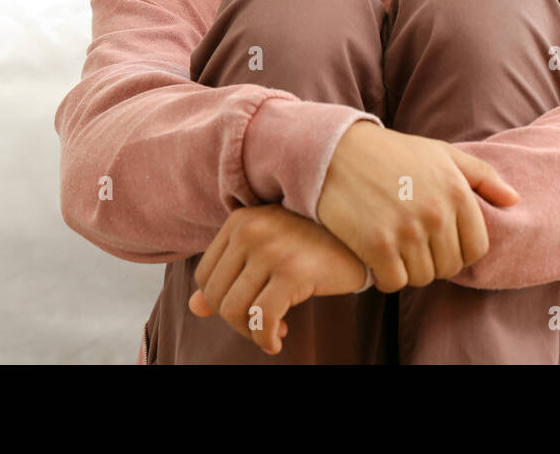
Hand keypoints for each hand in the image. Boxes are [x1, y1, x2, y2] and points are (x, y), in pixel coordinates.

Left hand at [188, 203, 367, 354]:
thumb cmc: (315, 246)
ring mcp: (272, 249)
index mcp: (240, 220)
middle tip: (263, 326)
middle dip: (236, 322)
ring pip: (235, 310)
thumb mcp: (268, 252)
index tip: (248, 311)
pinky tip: (280, 339)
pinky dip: (266, 339)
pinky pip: (263, 319)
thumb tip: (194, 307)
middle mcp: (251, 230)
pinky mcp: (293, 272)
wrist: (365, 241)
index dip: (220, 303)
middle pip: (217, 296)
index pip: (204, 276)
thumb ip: (231, 274)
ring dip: (252, 333)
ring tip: (273, 332)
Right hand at [315, 120, 519, 292]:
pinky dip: (387, 277)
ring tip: (396, 249)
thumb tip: (514, 200)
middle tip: (414, 246)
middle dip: (434, 262)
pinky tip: (378, 259)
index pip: (476, 248)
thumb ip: (482, 176)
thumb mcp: (440, 153)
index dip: (460, 251)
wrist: (335, 151)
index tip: (439, 242)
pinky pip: (394, 282)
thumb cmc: (391, 152)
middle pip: (449, 267)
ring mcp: (407, 231)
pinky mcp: (377, 245)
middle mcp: (436, 213)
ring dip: (409, 270)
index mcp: (456, 191)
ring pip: (422, 278)